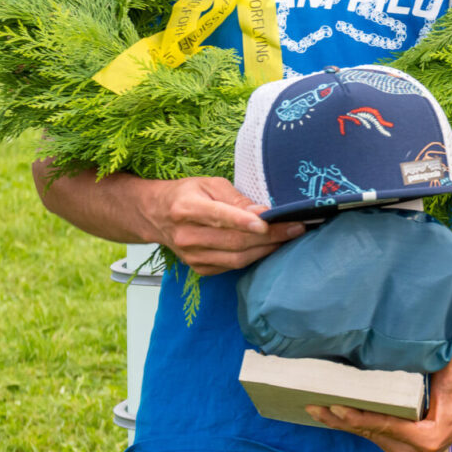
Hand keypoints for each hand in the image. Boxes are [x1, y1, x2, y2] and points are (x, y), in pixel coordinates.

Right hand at [137, 175, 301, 274]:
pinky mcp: (198, 268)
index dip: (243, 221)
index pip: (218, 217)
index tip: (267, 222)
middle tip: (296, 227)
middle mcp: (186, 235)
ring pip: (236, 258)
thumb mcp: (209, 184)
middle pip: (233, 241)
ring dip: (266, 249)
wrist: (155, 215)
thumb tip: (261, 212)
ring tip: (289, 237)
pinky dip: (254, 258)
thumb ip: (235, 198)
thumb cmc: (187, 194)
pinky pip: (231, 267)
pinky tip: (269, 247)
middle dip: (270, 236)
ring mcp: (191, 255)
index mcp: (186, 208)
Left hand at [311, 345, 451, 451]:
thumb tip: (442, 334)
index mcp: (428, 439)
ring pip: (368, 438)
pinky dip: (354, 426)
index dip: (359, 417)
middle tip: (314, 404)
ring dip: (343, 423)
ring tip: (316, 408)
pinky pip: (372, 439)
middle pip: (370, 434)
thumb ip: (447, 355)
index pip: (386, 426)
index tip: (337, 406)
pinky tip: (332, 416)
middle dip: (341, 419)